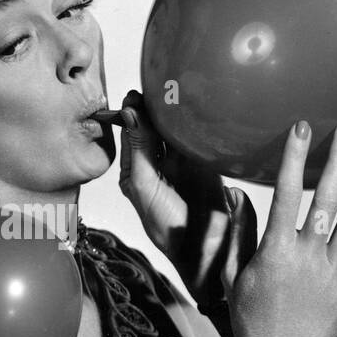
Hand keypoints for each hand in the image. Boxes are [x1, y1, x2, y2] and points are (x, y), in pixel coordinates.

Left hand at [117, 89, 254, 302]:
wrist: (207, 253)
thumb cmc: (170, 228)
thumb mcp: (146, 186)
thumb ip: (138, 148)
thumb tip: (129, 112)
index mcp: (137, 170)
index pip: (133, 132)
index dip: (134, 111)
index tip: (137, 92)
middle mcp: (160, 165)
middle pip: (156, 126)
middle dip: (157, 106)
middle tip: (161, 83)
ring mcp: (185, 164)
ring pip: (179, 129)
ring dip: (179, 112)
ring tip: (180, 89)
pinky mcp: (208, 164)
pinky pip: (202, 137)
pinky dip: (201, 123)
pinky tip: (201, 107)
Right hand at [228, 120, 336, 336]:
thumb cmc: (247, 319)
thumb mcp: (233, 273)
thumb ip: (240, 231)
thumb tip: (236, 193)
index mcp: (275, 252)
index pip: (287, 195)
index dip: (296, 159)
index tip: (302, 129)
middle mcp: (308, 258)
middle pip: (327, 200)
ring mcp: (333, 273)